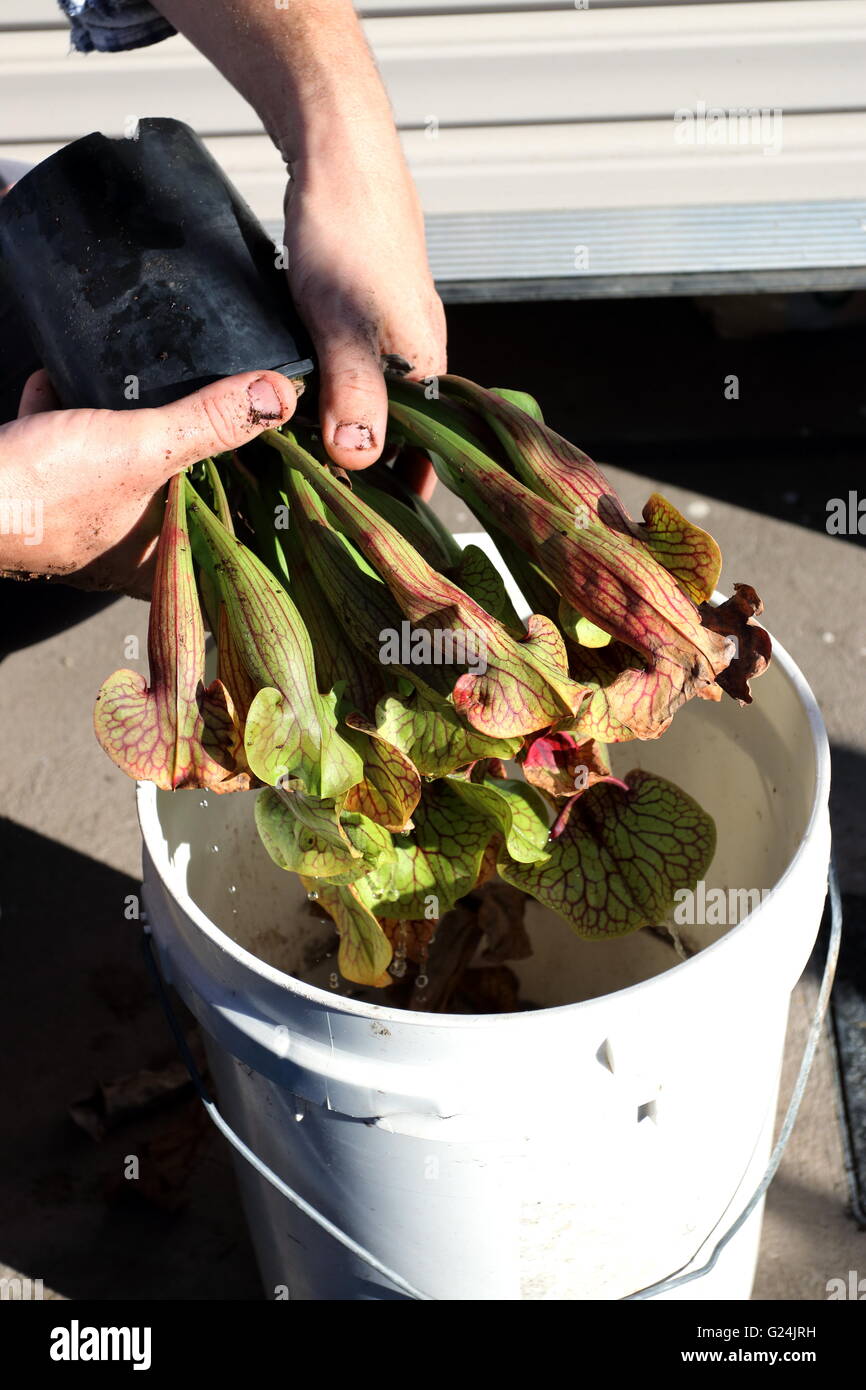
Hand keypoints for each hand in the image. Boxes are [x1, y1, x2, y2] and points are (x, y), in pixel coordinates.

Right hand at [0, 369, 296, 593]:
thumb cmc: (44, 491)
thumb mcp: (144, 447)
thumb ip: (210, 422)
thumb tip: (278, 395)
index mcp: (156, 558)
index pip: (222, 539)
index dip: (248, 505)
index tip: (274, 468)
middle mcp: (117, 548)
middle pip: (172, 496)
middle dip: (188, 454)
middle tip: (223, 415)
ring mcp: (73, 520)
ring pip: (116, 470)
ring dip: (127, 429)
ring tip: (154, 389)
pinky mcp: (34, 489)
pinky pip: (60, 446)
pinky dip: (62, 411)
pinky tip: (58, 377)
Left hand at [285, 129, 445, 494]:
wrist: (338, 154)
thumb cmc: (347, 232)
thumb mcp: (342, 324)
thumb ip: (353, 395)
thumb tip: (358, 460)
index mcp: (427, 370)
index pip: (422, 458)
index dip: (389, 494)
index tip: (349, 528)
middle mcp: (416, 360)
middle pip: (394, 436)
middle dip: (357, 472)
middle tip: (306, 507)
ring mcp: (391, 337)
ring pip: (368, 406)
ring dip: (335, 436)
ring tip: (292, 469)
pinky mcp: (364, 317)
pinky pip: (349, 375)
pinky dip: (324, 398)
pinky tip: (291, 408)